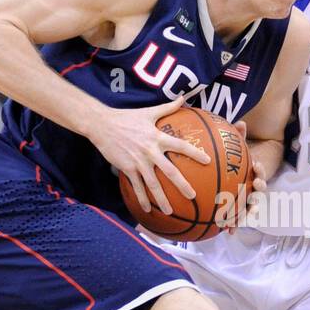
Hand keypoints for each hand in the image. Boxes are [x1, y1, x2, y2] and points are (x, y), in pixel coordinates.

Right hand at [86, 99, 208, 215]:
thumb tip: (183, 98)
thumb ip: (167, 107)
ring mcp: (138, 162)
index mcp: (158, 137)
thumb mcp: (148, 112)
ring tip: (171, 211)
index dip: (195, 153)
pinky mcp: (127, 168)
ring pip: (153, 184)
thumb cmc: (127, 117)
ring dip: (162, 198)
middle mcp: (150, 151)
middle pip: (170, 171)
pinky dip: (142, 198)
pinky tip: (148, 209)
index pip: (181, 146)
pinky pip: (137, 186)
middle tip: (192, 195)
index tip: (207, 161)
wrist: (102, 125)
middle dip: (182, 185)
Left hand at [218, 122, 265, 231]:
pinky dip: (234, 224)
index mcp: (254, 173)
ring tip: (243, 219)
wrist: (239, 169)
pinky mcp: (240, 208)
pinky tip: (227, 232)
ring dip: (247, 214)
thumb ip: (240, 135)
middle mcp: (253, 187)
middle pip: (258, 192)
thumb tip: (241, 123)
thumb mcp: (238, 146)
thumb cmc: (237, 156)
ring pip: (249, 208)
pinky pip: (237, 217)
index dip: (260, 171)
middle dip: (257, 193)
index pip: (260, 172)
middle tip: (253, 191)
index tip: (257, 166)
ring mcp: (247, 198)